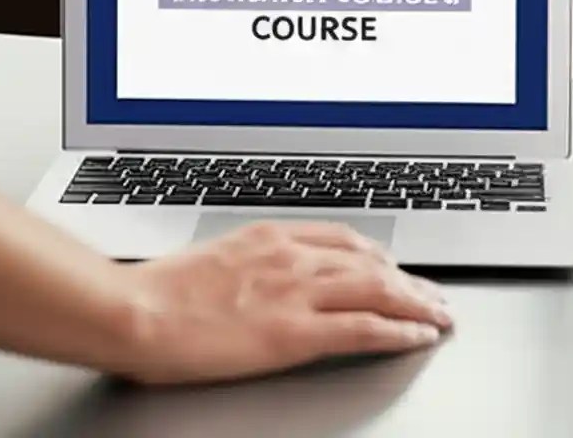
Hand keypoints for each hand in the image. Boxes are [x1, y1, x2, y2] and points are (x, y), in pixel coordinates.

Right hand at [119, 221, 451, 384]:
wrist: (132, 311)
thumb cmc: (155, 292)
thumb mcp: (212, 260)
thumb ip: (248, 264)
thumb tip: (263, 278)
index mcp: (270, 237)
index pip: (344, 239)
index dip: (378, 255)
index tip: (394, 266)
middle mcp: (291, 257)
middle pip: (371, 263)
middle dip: (409, 280)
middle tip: (434, 293)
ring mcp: (296, 292)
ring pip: (378, 291)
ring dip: (417, 303)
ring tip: (440, 315)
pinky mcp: (296, 331)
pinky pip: (364, 328)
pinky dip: (400, 330)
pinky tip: (419, 335)